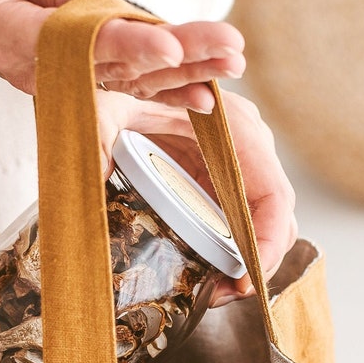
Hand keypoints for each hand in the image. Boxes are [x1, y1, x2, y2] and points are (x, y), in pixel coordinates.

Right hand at [0, 0, 243, 107]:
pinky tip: (210, 89)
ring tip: (234, 60)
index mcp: (21, 35)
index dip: (130, 45)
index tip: (171, 45)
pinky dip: (170, 89)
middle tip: (230, 47)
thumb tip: (105, 7)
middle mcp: (47, 70)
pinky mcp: (81, 79)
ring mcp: (66, 80)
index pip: (84, 43)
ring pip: (135, 81)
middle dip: (183, 56)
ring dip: (189, 72)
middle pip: (124, 66)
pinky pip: (130, 88)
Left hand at [94, 87, 297, 304]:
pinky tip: (206, 277)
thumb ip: (98, 136)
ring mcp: (234, 163)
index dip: (267, 242)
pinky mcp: (217, 179)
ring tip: (212, 294)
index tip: (244, 279)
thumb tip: (88, 182)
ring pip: (260, 224)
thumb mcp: (101, 108)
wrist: (106, 66)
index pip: (273, 194)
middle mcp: (245, 145)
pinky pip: (238, 221)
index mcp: (234, 126)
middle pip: (275, 217)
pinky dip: (230, 253)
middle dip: (257, 263)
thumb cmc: (112, 82)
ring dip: (244, 264)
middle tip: (222, 296)